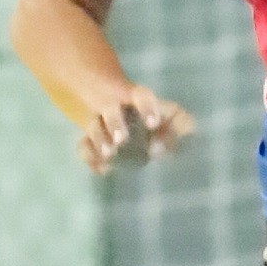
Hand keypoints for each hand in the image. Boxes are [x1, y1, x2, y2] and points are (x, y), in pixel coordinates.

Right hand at [76, 80, 195, 176]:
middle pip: (110, 109)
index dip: (146, 107)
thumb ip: (182, 125)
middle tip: (121, 140)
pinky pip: (83, 144)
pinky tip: (101, 169)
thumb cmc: (156, 116)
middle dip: (114, 123)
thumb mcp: (173, 116)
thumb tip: (169, 143)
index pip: (141, 96)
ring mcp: (101, 120)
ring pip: (94, 125)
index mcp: (138, 98)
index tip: (153, 124)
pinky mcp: (91, 137)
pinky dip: (90, 156)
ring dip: (99, 139)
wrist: (126, 110)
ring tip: (109, 155)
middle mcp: (116, 106)